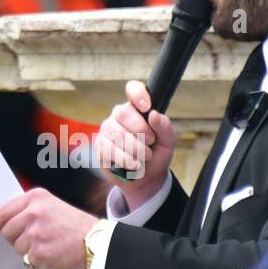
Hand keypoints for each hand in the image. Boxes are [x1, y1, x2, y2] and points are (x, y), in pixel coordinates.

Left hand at [0, 188, 95, 268]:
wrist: (95, 240)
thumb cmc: (74, 224)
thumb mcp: (51, 205)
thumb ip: (29, 210)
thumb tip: (5, 223)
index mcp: (35, 198)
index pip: (3, 212)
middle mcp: (33, 213)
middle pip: (8, 232)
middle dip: (16, 240)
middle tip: (35, 240)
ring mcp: (35, 233)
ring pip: (17, 248)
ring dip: (29, 251)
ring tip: (49, 244)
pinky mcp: (39, 251)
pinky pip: (29, 260)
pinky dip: (39, 261)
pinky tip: (53, 253)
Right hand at [94, 80, 175, 209]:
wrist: (146, 179)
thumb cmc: (156, 155)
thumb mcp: (167, 142)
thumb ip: (164, 127)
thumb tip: (153, 114)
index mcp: (137, 108)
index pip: (133, 89)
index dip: (138, 95)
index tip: (146, 107)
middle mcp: (120, 115)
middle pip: (123, 113)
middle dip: (140, 130)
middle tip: (150, 142)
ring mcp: (107, 130)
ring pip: (117, 134)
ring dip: (135, 149)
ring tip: (145, 157)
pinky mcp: (100, 146)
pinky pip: (109, 149)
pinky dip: (125, 159)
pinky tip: (134, 165)